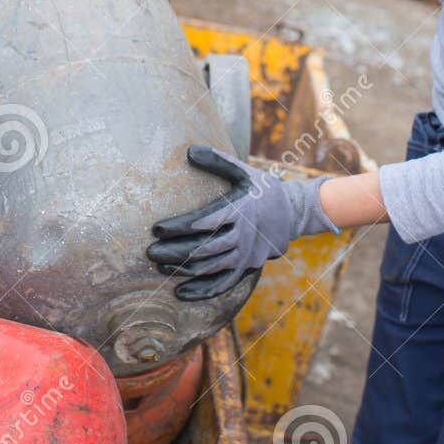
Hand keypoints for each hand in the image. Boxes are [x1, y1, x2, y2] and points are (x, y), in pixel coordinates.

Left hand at [147, 145, 335, 299]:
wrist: (294, 213)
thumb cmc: (264, 189)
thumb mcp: (245, 172)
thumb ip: (218, 162)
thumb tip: (190, 151)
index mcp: (239, 211)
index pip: (202, 222)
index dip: (177, 227)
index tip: (156, 229)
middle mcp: (242, 236)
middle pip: (202, 249)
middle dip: (173, 252)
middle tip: (150, 253)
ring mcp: (246, 256)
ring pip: (209, 268)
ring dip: (182, 270)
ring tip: (160, 267)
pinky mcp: (247, 269)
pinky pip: (222, 285)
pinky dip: (201, 291)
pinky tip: (181, 292)